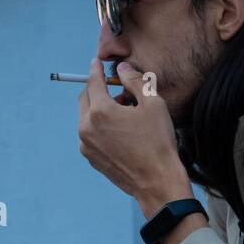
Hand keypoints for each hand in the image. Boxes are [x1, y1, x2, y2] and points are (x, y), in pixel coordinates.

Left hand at [76, 58, 189, 216]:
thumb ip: (135, 81)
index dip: (95, 69)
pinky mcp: (89, 157)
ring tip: (123, 111)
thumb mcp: (153, 104)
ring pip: (86, 116)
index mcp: (100, 111)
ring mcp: (85, 144)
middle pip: (85, 98)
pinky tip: (119, 130)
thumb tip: (121, 69)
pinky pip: (89, 133)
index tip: (96, 61)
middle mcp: (86, 127)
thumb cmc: (158, 142)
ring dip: (99, 108)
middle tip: (116, 88)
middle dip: (97, 89)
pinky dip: (99, 125)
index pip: (93, 81)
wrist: (156, 182)